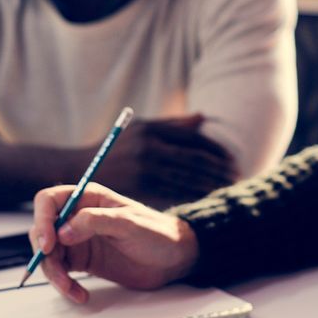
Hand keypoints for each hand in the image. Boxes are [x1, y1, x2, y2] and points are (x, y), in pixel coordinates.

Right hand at [29, 183, 199, 303]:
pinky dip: (64, 285)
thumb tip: (62, 231)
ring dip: (54, 274)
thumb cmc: (157, 233)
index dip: (42, 220)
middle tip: (57, 271)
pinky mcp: (83, 261)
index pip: (49, 201)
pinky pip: (62, 272)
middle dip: (44, 252)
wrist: (174, 258)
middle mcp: (78, 217)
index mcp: (87, 198)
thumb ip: (94, 222)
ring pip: (49, 255)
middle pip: (43, 230)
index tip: (49, 243)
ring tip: (71, 289)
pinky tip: (79, 294)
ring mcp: (79, 240)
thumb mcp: (128, 223)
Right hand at [92, 114, 237, 206]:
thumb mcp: (141, 130)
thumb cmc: (116, 149)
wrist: (79, 170)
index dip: (215, 151)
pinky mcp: (139, 188)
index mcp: (152, 130)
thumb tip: (203, 118)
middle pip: (194, 160)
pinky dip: (193, 196)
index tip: (232, 160)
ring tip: (228, 187)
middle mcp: (149, 148)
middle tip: (238, 176)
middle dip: (218, 169)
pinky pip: (173, 193)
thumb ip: (173, 125)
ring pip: (187, 178)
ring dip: (211, 184)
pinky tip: (205, 199)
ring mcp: (144, 168)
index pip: (193, 140)